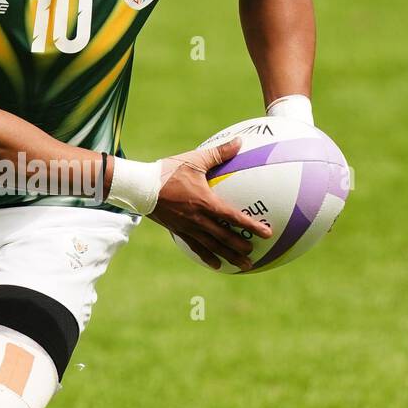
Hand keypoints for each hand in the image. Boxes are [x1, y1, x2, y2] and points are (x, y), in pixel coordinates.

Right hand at [148, 140, 272, 271]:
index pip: (232, 216)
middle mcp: (198, 218)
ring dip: (228, 256)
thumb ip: (219, 153)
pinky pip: (195, 247)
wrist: (140, 187)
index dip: (251, 225)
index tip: (267, 233)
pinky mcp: (177, 231)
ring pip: (211, 246)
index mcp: (205, 202)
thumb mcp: (194, 159)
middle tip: (255, 255)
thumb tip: (239, 142)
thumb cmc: (168, 171)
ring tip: (242, 265)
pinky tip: (215, 264)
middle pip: (223, 237)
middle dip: (240, 246)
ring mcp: (187, 227)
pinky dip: (207, 256)